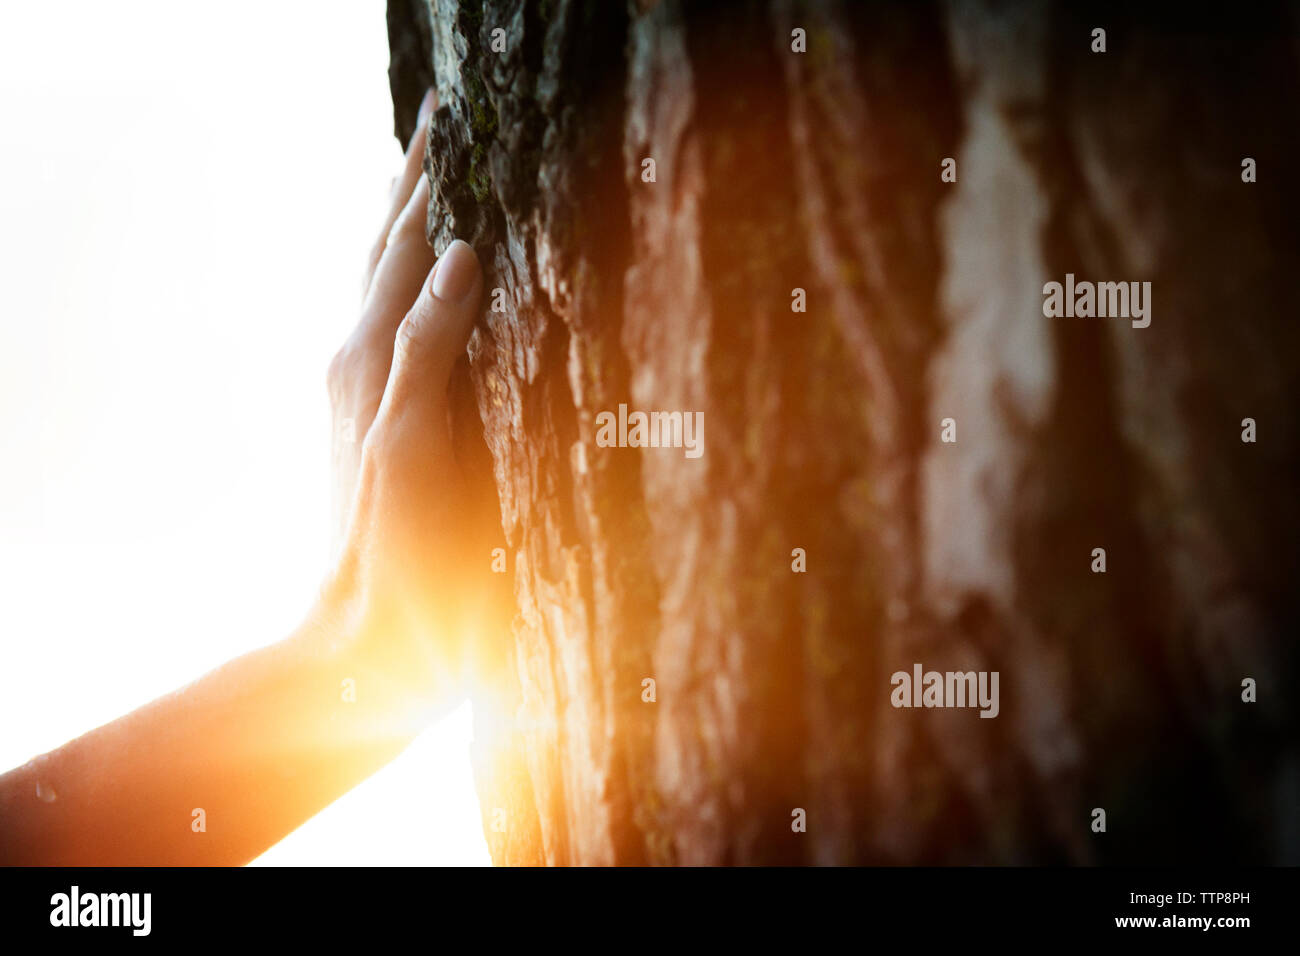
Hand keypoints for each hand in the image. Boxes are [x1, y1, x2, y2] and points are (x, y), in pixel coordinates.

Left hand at [323, 89, 491, 699]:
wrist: (370, 634)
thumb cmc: (401, 547)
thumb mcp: (414, 442)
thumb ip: (427, 345)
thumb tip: (456, 251)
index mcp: (369, 359)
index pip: (399, 247)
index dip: (423, 185)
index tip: (448, 127)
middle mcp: (359, 367)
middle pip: (381, 256)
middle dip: (407, 192)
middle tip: (436, 134)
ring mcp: (369, 398)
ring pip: (382, 291)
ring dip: (401, 235)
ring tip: (419, 192)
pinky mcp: (388, 428)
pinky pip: (393, 332)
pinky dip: (407, 291)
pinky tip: (425, 295)